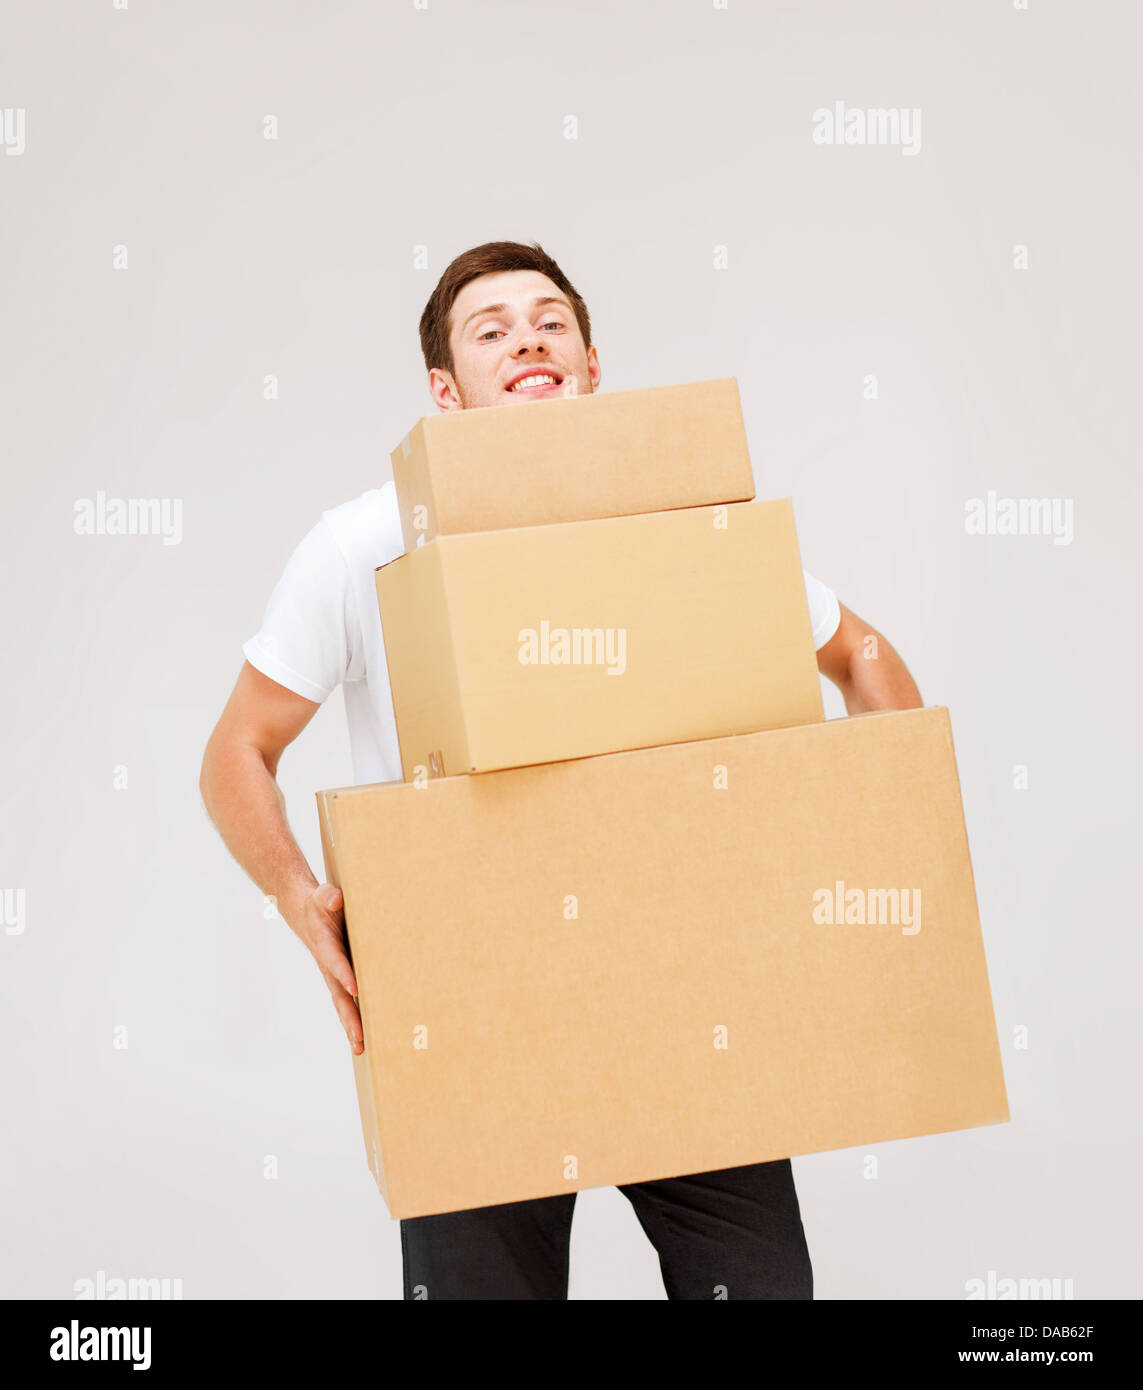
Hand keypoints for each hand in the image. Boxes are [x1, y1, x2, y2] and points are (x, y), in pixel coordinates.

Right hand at [296, 883, 362, 1054]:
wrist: (306, 914)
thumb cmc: (320, 904)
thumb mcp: (323, 896)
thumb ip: (329, 897)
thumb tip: (336, 899)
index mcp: (325, 946)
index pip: (336, 962)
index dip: (345, 974)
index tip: (356, 989)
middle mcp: (328, 966)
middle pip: (339, 995)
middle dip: (350, 1017)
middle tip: (359, 1038)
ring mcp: (334, 975)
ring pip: (342, 1004)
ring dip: (351, 1025)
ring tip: (360, 1047)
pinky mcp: (340, 978)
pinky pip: (346, 1001)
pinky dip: (354, 1019)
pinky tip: (364, 1037)